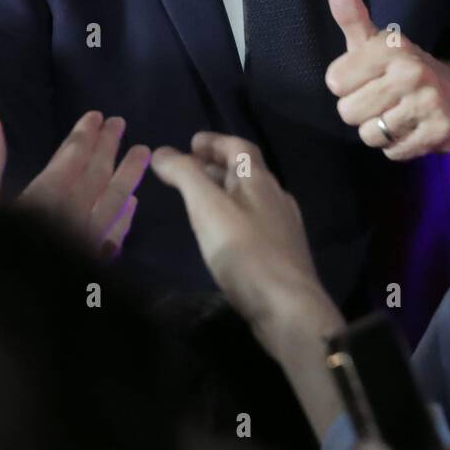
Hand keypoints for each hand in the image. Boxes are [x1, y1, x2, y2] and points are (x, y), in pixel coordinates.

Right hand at [0, 110, 150, 260]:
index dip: (84, 137)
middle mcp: (72, 219)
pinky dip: (124, 218)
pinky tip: (133, 205)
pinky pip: (114, 238)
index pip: (71, 161)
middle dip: (108, 149)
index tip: (98, 117)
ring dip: (127, 177)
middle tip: (121, 124)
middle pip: (96, 177)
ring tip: (142, 153)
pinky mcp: (92, 272)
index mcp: (44, 200)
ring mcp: (86, 246)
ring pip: (112, 205)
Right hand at [152, 132, 342, 360]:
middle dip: (215, 166)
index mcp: (260, 180)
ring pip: (250, 198)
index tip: (190, 143)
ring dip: (224, 191)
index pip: (239, 147)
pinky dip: (233, 216)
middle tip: (187, 171)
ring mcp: (283, 227)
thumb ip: (185, 176)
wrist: (288, 308)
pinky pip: (255, 222)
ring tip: (198, 201)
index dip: (214, 141)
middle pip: (245, 171)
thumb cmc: (245, 252)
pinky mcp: (282, 254)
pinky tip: (223, 236)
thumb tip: (161, 153)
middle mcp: (276, 197)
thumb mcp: (208, 208)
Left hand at [324, 0, 449, 160]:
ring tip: (397, 114)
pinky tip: (411, 128)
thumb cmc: (403, 67)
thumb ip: (352, 16)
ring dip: (378, 130)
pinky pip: (392, 152)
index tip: (366, 77)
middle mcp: (412, 72)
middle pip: (348, 112)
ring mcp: (428, 103)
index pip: (335, 81)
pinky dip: (397, 145)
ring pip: (369, 135)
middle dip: (360, 110)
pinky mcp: (439, 133)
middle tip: (383, 98)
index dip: (346, 84)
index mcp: (392, 47)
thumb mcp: (376, 42)